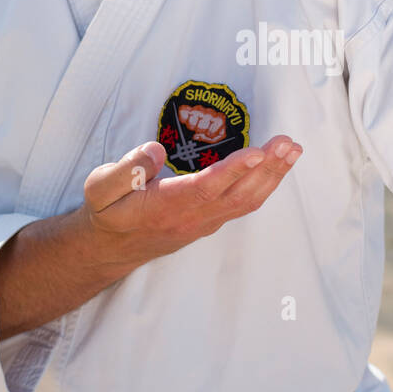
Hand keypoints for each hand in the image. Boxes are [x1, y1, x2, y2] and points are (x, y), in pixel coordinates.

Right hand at [79, 135, 302, 271]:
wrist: (110, 249)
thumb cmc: (107, 212)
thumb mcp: (100, 187)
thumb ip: (127, 169)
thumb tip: (155, 149)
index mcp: (165, 206)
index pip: (205, 188)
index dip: (233, 171)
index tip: (258, 153)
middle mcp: (192, 217)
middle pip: (237, 194)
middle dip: (267, 169)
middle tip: (289, 143)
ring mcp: (204, 222)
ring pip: (246, 201)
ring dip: (273, 176)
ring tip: (292, 150)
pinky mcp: (210, 221)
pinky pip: (243, 204)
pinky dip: (265, 185)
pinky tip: (276, 168)